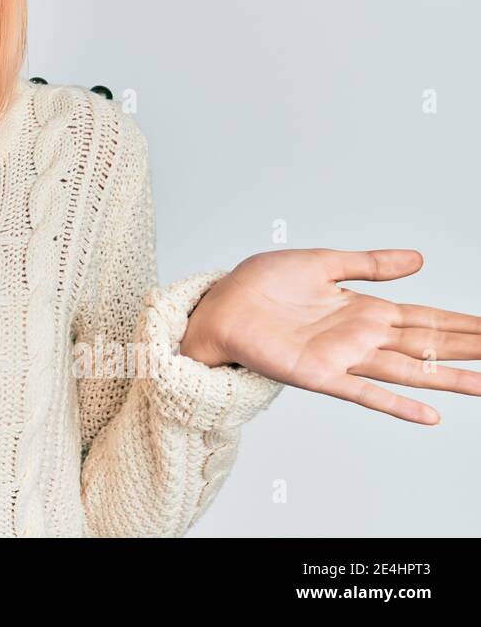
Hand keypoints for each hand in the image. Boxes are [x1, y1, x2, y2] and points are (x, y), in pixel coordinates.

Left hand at [182, 248, 480, 423]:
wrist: (218, 306)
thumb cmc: (259, 285)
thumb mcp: (321, 263)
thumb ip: (369, 265)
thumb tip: (419, 259)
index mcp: (361, 309)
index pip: (423, 318)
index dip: (459, 323)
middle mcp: (359, 336)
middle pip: (425, 344)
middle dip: (465, 347)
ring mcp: (342, 358)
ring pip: (407, 370)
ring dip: (447, 379)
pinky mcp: (318, 374)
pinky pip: (364, 393)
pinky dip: (397, 404)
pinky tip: (430, 415)